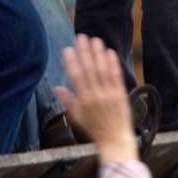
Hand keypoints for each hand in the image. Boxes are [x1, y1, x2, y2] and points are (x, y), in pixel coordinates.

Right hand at [55, 34, 134, 164]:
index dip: (71, 62)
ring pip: (102, 70)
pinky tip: (109, 52)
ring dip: (98, 54)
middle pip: (89, 69)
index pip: (76, 77)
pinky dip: (113, 64)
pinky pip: (116, 76)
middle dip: (84, 52)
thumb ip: (68, 101)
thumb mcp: (77, 117)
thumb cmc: (94, 129)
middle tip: (81, 37)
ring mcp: (109, 94)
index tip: (67, 49)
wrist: (114, 140)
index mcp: (83, 100)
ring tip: (95, 40)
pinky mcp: (120, 94)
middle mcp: (96, 95)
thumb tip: (57, 88)